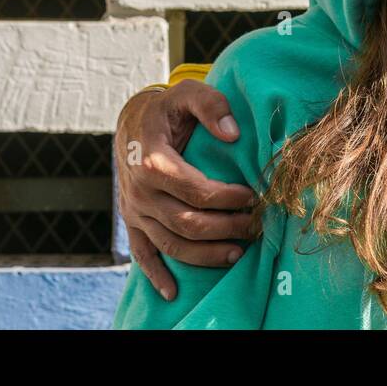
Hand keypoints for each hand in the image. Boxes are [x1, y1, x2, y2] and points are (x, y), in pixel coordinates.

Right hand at [114, 78, 254, 300]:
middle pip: (187, 223)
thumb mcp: (187, 93)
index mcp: (153, 162)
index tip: (254, 197)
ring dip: (205, 254)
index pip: (197, 192)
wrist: (132, 121)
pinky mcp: (132, 221)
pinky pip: (141, 254)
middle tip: (255, 226)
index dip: (229, 199)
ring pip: (170, 243)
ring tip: (237, 254)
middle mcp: (140, 191)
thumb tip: (233, 134)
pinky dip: (156, 276)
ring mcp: (134, 210)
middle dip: (226, 228)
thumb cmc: (168, 108)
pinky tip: (173, 292)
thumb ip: (211, 105)